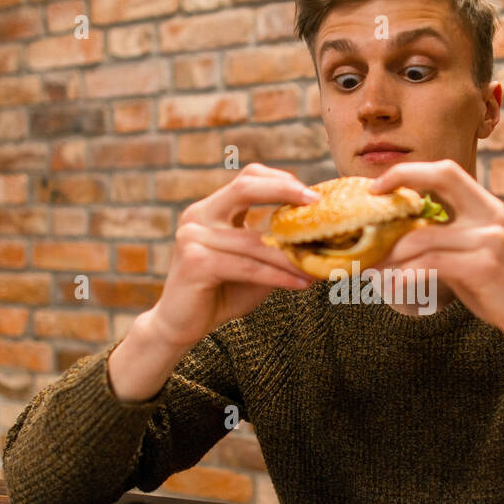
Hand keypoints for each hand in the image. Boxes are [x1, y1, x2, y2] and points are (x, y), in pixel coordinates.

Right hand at [147, 163, 319, 351]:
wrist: (181, 326)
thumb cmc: (222, 293)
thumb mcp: (255, 264)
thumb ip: (277, 246)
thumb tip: (322, 239)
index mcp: (213, 209)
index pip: (249, 177)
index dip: (281, 180)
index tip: (314, 196)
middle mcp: (199, 215)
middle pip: (245, 187)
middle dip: (284, 191)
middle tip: (317, 204)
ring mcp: (193, 236)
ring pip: (254, 241)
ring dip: (291, 255)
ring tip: (318, 266)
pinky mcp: (195, 262)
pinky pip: (248, 267)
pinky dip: (278, 275)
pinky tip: (301, 283)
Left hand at [368, 159, 503, 355]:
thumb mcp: (482, 257)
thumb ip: (452, 244)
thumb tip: (406, 245)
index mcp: (490, 208)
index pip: (447, 171)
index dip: (410, 171)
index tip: (379, 185)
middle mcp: (491, 215)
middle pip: (441, 177)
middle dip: (401, 180)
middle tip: (369, 205)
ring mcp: (489, 239)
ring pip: (423, 236)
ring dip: (390, 255)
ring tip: (370, 270)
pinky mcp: (484, 267)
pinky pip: (431, 264)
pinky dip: (406, 276)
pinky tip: (393, 289)